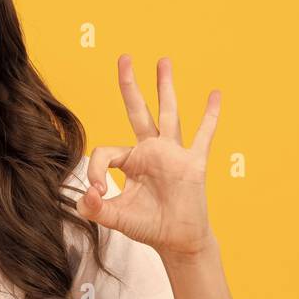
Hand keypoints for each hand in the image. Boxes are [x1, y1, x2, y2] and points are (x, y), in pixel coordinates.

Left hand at [76, 55, 220, 260]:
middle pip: (138, 111)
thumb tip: (84, 198)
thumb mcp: (116, 218)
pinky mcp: (193, 163)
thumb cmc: (148, 226)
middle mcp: (150, 151)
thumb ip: (96, 209)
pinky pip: (203, 136)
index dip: (94, 170)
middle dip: (130, 85)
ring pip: (169, 114)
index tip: (97, 192)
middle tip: (124, 58)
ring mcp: (173, 154)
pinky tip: (215, 95)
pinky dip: (210, 116)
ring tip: (163, 61)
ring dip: (166, 87)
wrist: (177, 240)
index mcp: (130, 161)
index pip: (105, 152)